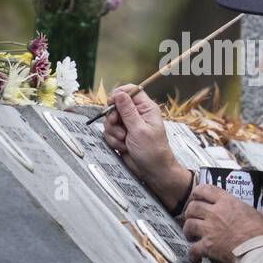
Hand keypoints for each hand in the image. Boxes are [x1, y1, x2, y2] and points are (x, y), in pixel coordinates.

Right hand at [101, 84, 189, 209]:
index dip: (119, 95)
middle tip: (118, 126)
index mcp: (146, 108)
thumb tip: (119, 94)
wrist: (153, 171)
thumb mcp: (139, 129)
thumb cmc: (153, 151)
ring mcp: (128, 125)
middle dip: (113, 117)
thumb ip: (127, 111)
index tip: (112, 103)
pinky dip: (113, 140)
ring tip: (124, 140)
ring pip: (110, 120)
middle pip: (116, 105)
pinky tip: (123, 146)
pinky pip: (109, 132)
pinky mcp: (121, 135)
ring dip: (113, 131)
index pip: (130, 91)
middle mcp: (137, 115)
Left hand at [184, 186, 262, 262]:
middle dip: (190, 212)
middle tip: (193, 217)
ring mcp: (209, 229)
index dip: (197, 192)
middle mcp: (215, 213)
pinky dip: (192, 254)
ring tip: (191, 235)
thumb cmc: (262, 235)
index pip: (205, 189)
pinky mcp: (208, 246)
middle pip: (192, 207)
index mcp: (228, 202)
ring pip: (188, 225)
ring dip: (187, 230)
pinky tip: (196, 258)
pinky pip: (193, 249)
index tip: (196, 196)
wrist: (257, 252)